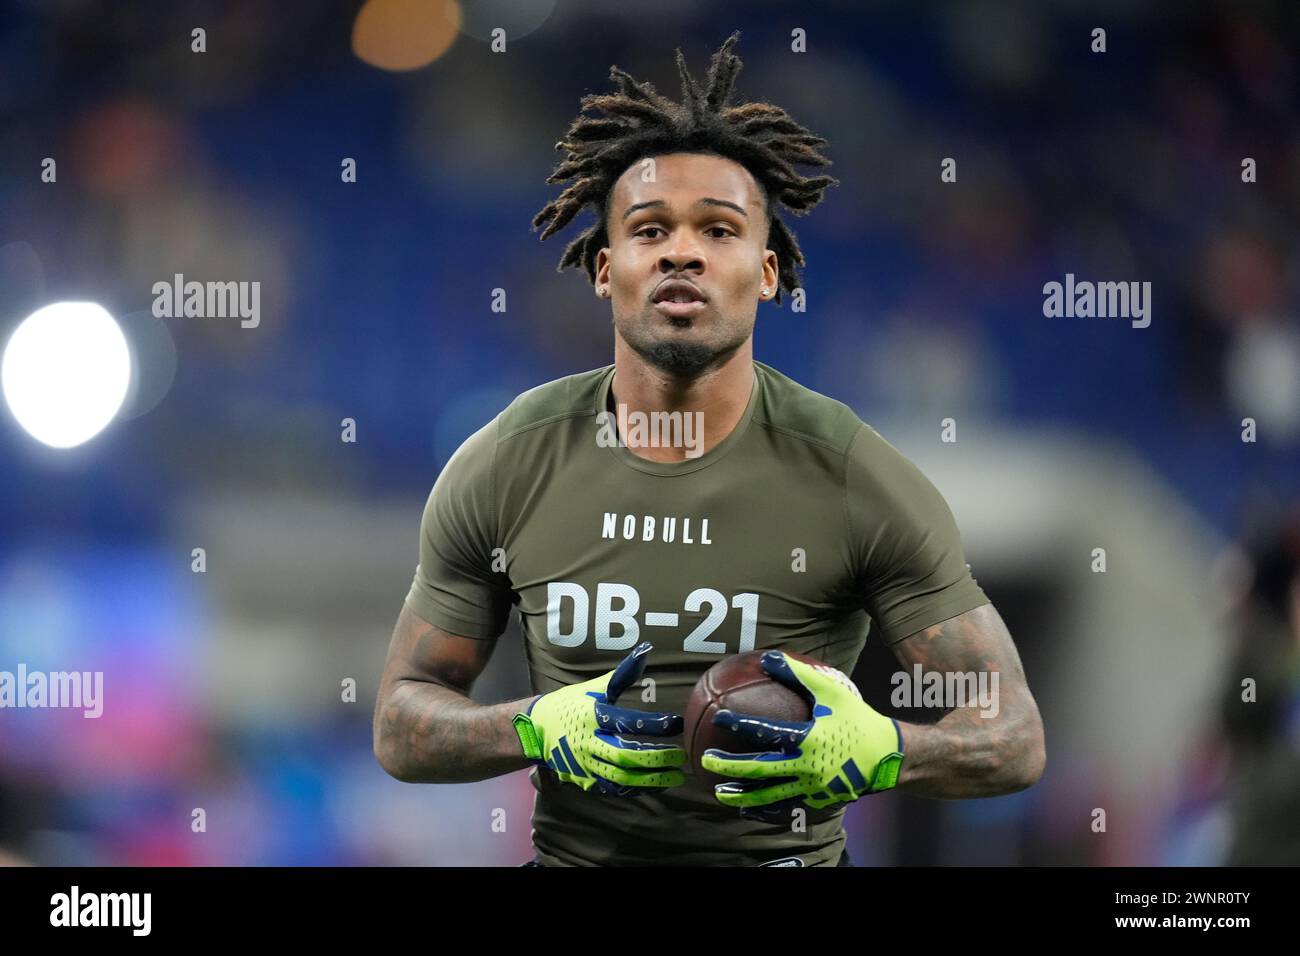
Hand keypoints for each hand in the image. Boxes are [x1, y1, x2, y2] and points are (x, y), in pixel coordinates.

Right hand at [512, 642, 685, 795]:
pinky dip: (637, 789)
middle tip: (681, 755)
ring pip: (621, 778)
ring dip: (651, 779)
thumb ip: (623, 673)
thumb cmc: (571, 704)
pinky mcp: (585, 780)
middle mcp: (588, 742)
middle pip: (625, 755)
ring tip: (676, 776)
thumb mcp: (595, 687)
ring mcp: (586, 765)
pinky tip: (657, 784)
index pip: (627, 722)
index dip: (654, 724)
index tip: (676, 723)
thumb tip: (646, 649)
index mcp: (592, 716)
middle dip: (655, 758)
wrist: (537, 730)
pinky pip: (614, 790)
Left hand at [700, 650, 902, 819]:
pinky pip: (787, 807)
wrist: (890, 757)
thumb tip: (768, 658)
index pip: (766, 732)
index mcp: (810, 740)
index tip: (719, 717)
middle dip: (731, 767)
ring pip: (771, 797)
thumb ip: (799, 674)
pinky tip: (749, 807)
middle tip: (706, 762)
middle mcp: (809, 768)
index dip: (740, 724)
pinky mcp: (819, 802)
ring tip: (720, 794)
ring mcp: (813, 789)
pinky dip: (766, 810)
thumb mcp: (832, 691)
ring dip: (743, 797)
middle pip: (761, 770)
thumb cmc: (859, 719)